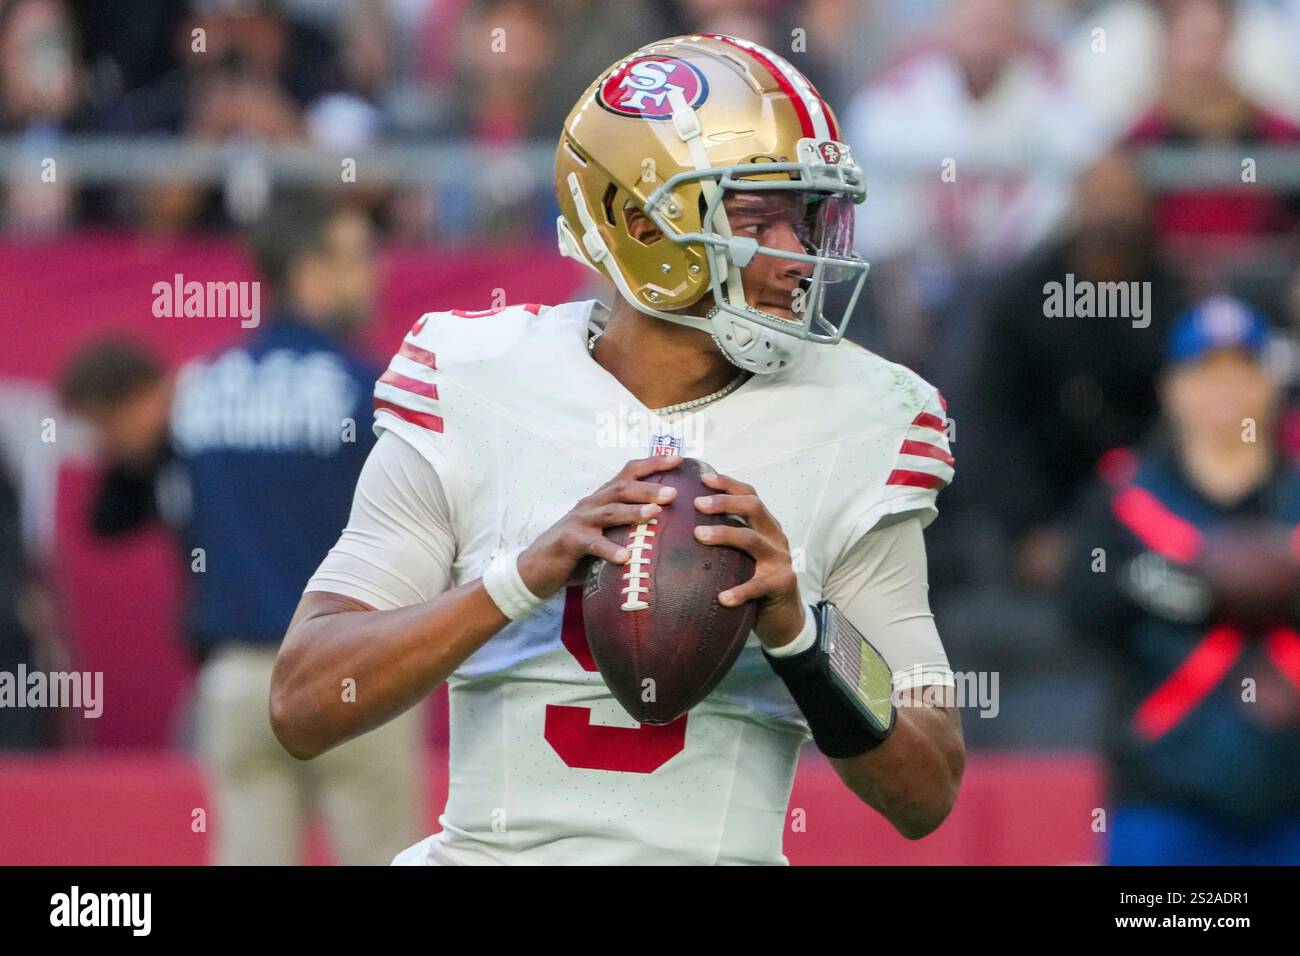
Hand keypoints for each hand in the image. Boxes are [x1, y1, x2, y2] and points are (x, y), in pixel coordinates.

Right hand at [517, 455, 681, 597]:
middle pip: (622, 488)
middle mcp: (592, 504)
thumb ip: (628, 527)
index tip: (678, 459)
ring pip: (610, 511)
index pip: (629, 473)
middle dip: (648, 488)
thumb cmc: (578, 551)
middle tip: (673, 493)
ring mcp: (580, 521)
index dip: (652, 464)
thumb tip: (668, 528)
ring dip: (633, 512)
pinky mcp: (570, 540)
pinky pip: (592, 544)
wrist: (537, 567)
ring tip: (654, 513)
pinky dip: (609, 549)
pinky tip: (625, 557)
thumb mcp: (605, 533)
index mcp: (602, 498)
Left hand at [692, 471, 805, 649]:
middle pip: (753, 508)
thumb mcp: (745, 555)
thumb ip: (728, 540)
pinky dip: (739, 590)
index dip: (728, 484)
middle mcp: (775, 537)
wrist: (785, 617)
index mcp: (766, 526)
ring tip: (699, 535)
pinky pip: (757, 585)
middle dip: (725, 502)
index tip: (702, 479)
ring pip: (752, 540)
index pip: (750, 495)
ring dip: (724, 534)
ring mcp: (780, 559)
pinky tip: (721, 597)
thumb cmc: (756, 581)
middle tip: (697, 504)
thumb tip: (685, 526)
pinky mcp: (781, 583)